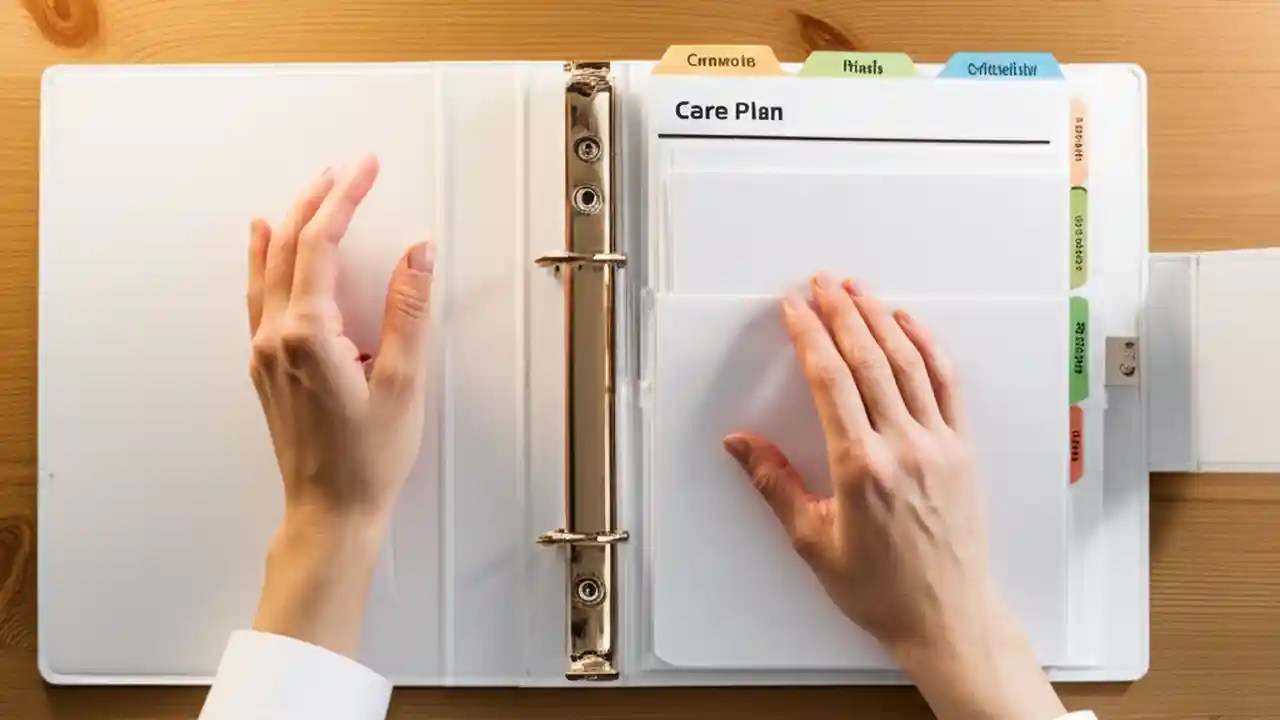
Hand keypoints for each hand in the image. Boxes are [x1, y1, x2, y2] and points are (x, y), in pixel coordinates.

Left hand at [245, 156, 434, 655]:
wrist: (329, 510)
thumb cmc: (367, 459)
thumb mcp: (403, 381)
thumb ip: (409, 310)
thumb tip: (418, 254)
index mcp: (307, 334)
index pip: (321, 244)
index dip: (345, 199)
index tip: (365, 169)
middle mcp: (274, 336)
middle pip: (288, 245)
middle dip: (318, 198)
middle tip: (348, 169)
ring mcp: (263, 351)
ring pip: (268, 265)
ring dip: (291, 221)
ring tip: (312, 189)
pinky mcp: (264, 366)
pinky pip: (258, 293)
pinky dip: (264, 257)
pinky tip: (262, 241)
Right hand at [724, 273, 1065, 719]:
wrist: (947, 617)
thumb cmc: (880, 589)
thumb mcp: (812, 541)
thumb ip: (775, 484)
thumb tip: (739, 443)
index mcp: (862, 468)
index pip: (831, 381)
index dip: (810, 335)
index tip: (793, 308)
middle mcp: (904, 446)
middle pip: (869, 360)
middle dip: (842, 313)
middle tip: (820, 282)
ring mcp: (939, 444)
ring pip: (909, 363)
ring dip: (881, 318)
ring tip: (857, 289)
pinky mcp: (962, 449)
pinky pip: (947, 383)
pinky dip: (928, 346)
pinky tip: (909, 323)